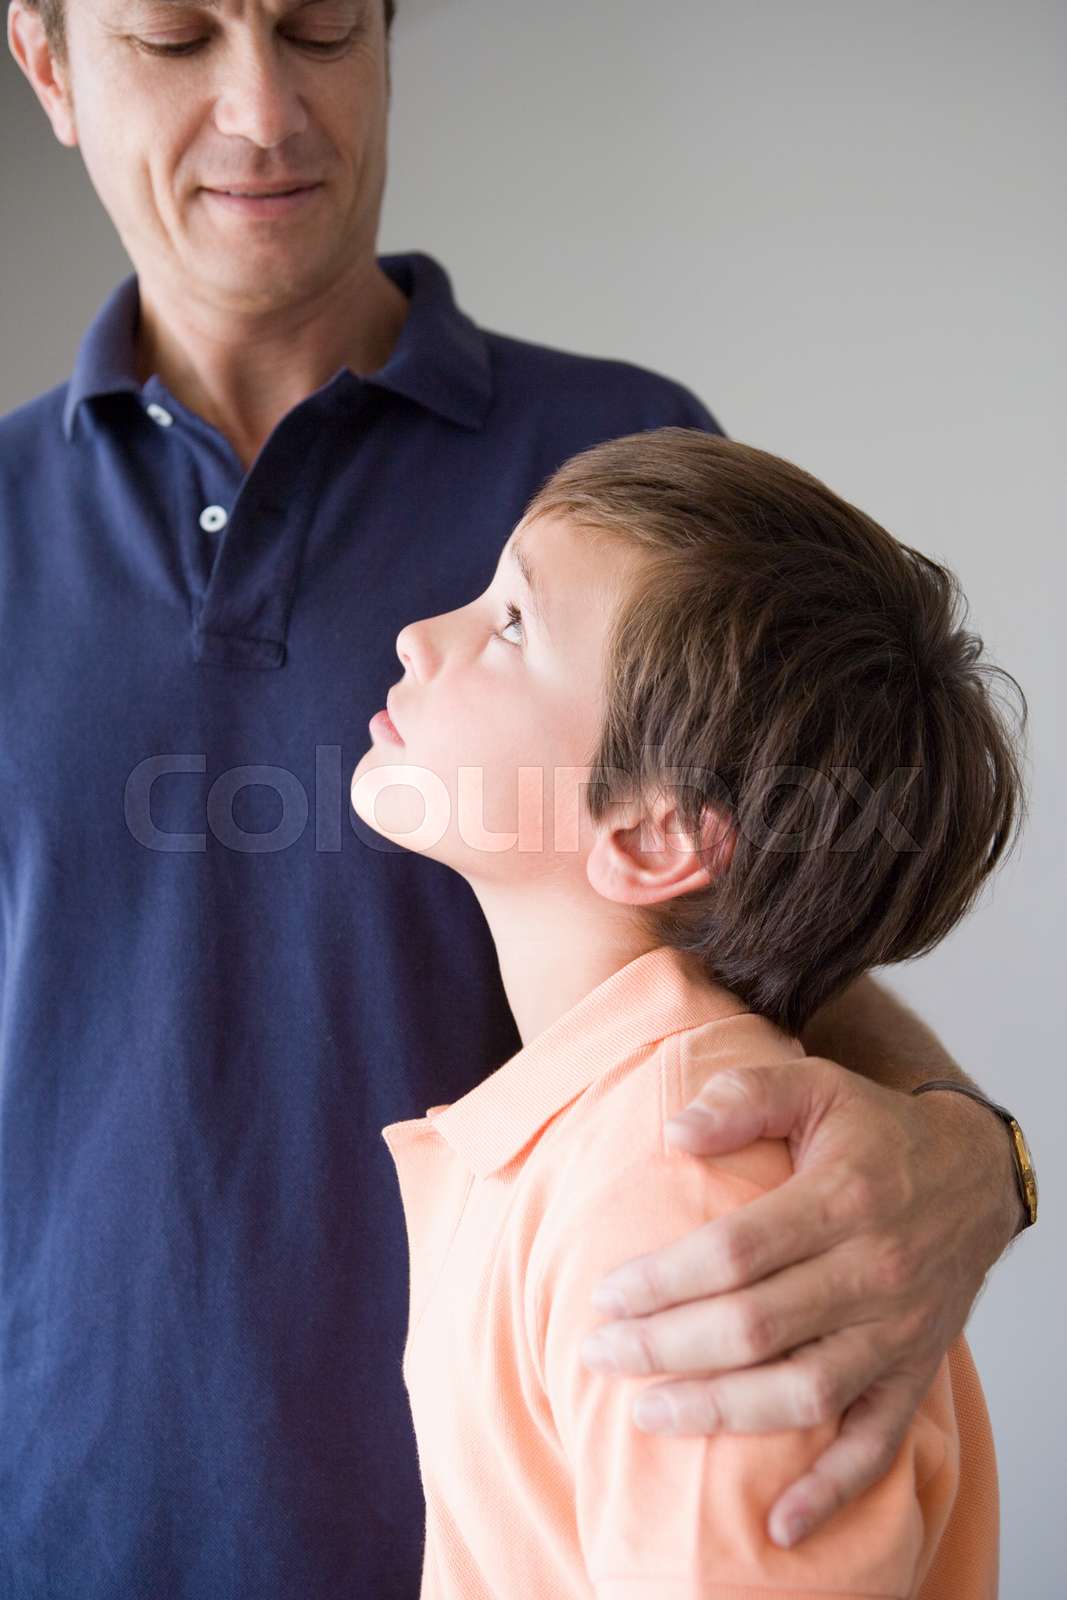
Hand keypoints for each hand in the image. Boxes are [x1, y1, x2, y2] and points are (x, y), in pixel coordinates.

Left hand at [583, 1056, 1020, 1548]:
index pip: (735, 1253)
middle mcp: (873, 1269)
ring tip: (647, 1412)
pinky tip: (777, 1524)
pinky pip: (876, 1443)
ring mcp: (897, 1330)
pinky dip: (831, 1490)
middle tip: (598, 1353)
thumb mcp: (815, 1085)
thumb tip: (675, 1131)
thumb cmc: (875, 1130)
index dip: (663, 1280)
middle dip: (664, 1347)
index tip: (605, 1295)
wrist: (975, 1173)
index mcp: (841, 1198)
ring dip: (719, 1412)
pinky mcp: (916, 1370)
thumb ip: (744, 1096)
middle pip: (753, 1328)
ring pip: (802, 1392)